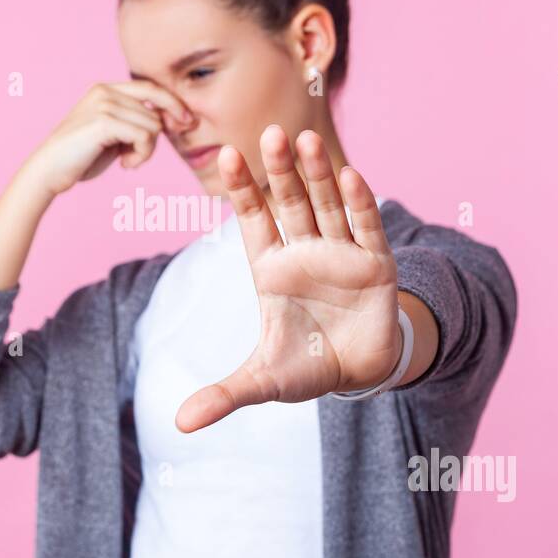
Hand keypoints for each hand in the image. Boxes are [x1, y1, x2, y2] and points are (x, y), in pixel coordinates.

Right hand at [24, 81, 194, 196]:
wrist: (49, 171)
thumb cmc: (81, 157)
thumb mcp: (113, 134)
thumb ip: (135, 122)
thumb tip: (170, 119)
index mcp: (105, 89)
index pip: (151, 88)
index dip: (173, 103)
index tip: (187, 121)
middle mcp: (105, 91)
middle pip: (155, 111)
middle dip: (155, 138)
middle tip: (140, 156)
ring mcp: (104, 104)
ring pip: (153, 126)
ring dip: (146, 152)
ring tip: (127, 161)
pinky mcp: (104, 121)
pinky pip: (145, 137)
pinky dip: (142, 156)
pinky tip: (125, 165)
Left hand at [176, 125, 400, 432]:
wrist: (358, 376)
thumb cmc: (306, 366)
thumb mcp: (264, 382)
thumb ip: (225, 395)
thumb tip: (180, 425)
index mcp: (271, 268)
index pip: (252, 219)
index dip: (241, 190)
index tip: (226, 155)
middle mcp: (304, 252)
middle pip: (289, 202)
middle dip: (280, 171)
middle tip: (269, 132)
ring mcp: (341, 254)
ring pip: (327, 206)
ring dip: (318, 175)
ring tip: (307, 141)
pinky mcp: (376, 265)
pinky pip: (366, 228)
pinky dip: (360, 204)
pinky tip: (352, 175)